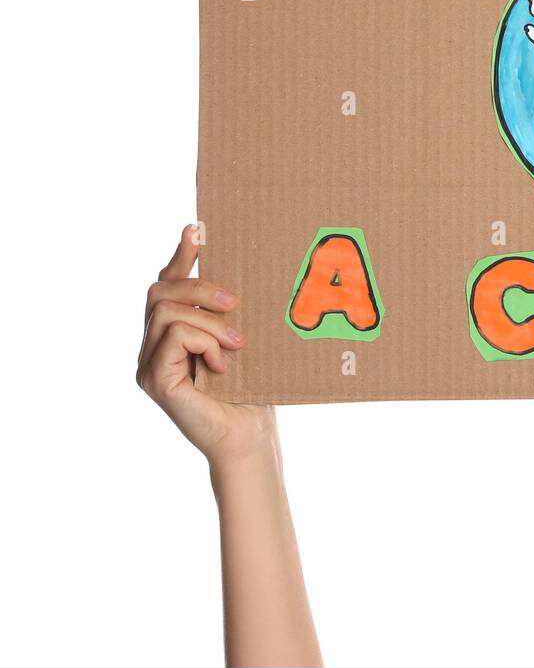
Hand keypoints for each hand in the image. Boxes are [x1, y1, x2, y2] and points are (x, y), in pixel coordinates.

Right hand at [137, 225, 275, 469]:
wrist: (249, 438)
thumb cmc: (252, 392)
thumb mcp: (241, 340)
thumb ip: (228, 314)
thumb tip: (239, 277)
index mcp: (172, 334)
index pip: (166, 284)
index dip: (179, 255)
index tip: (196, 228)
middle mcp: (152, 347)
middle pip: (159, 290)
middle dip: (198, 285)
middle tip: (234, 302)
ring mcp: (148, 364)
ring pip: (167, 311)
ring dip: (209, 321)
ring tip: (237, 344)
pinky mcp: (154, 381)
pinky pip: (174, 337)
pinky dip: (204, 343)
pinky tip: (221, 365)